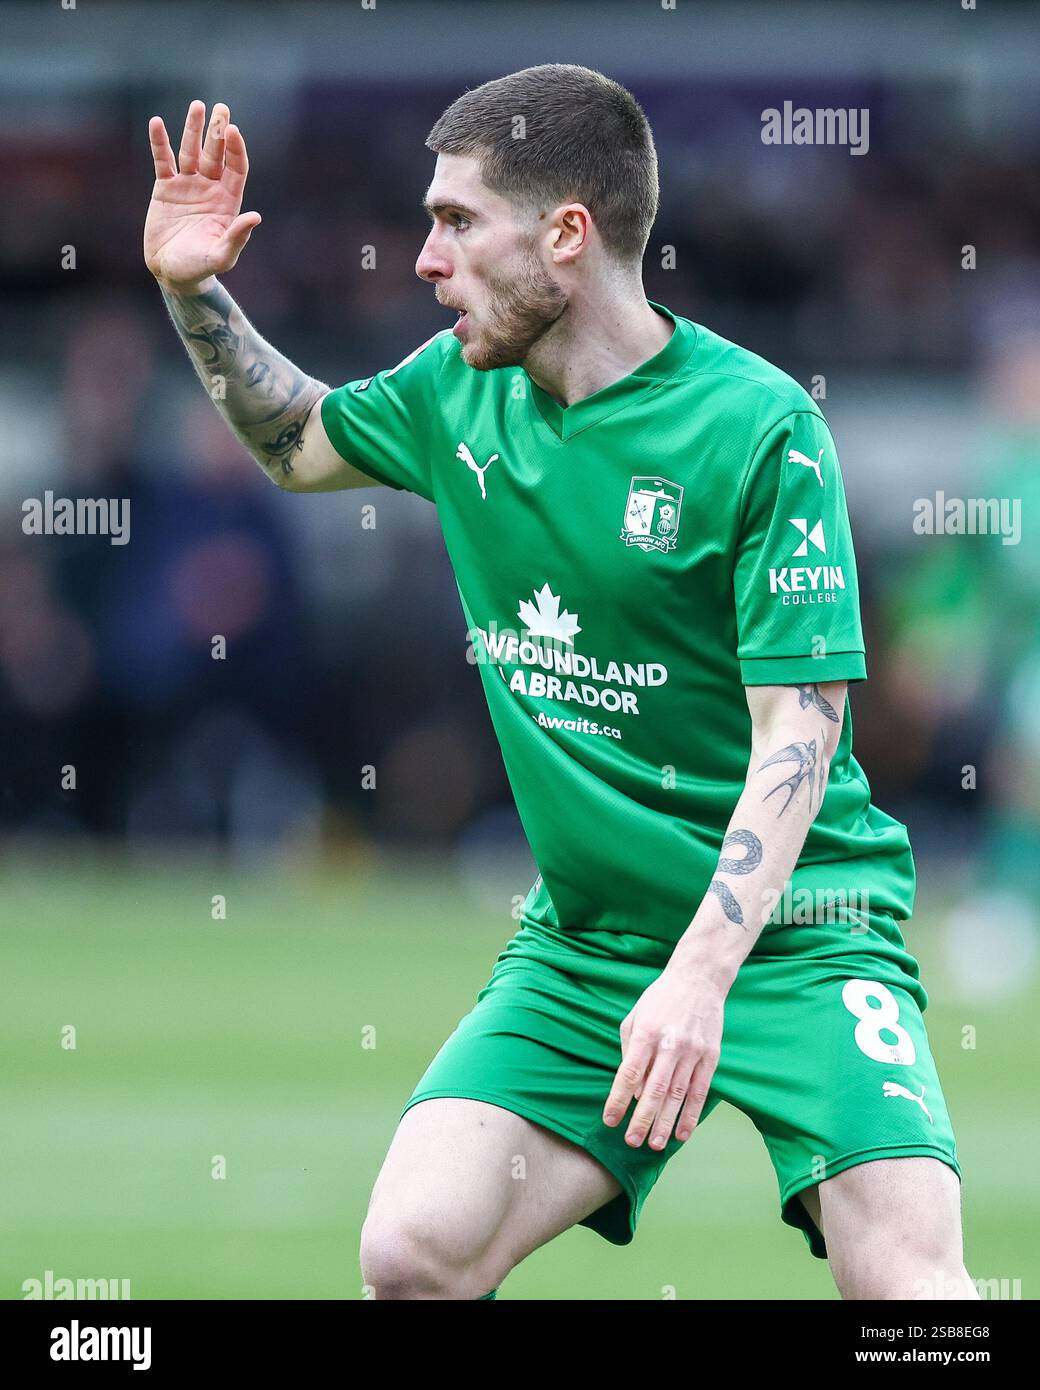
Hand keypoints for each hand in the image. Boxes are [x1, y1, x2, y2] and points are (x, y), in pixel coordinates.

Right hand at [144, 100, 260, 293]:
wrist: (171, 272)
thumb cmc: (200, 267)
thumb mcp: (220, 256)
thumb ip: (237, 237)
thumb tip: (255, 217)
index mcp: (228, 202)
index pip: (236, 169)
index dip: (235, 150)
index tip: (233, 131)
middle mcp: (210, 189)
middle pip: (216, 154)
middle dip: (219, 131)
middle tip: (222, 108)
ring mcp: (188, 185)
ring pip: (191, 151)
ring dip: (193, 129)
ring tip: (197, 106)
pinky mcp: (165, 187)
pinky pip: (163, 160)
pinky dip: (159, 142)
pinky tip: (156, 122)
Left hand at [602, 967, 724, 1149]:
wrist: (699, 979)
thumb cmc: (660, 999)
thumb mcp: (635, 1017)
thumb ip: (630, 1052)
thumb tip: (633, 1090)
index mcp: (647, 1032)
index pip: (630, 1072)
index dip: (619, 1099)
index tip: (610, 1120)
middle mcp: (670, 1043)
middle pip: (655, 1088)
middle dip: (643, 1119)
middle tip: (632, 1141)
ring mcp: (693, 1051)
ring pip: (678, 1094)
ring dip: (667, 1122)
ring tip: (657, 1144)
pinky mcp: (711, 1056)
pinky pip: (700, 1091)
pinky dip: (692, 1114)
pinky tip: (683, 1132)